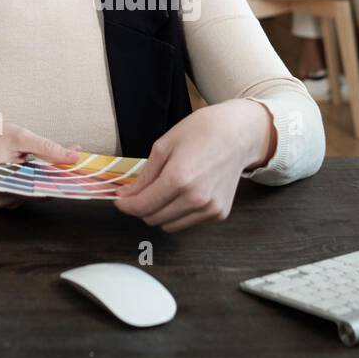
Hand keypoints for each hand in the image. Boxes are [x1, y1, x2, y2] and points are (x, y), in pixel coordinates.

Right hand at [0, 119, 78, 208]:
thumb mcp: (21, 137)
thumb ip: (48, 149)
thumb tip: (74, 157)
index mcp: (6, 185)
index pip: (44, 188)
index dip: (64, 178)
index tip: (80, 168)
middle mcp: (5, 198)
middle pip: (43, 191)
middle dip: (59, 173)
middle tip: (72, 155)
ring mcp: (6, 200)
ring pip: (39, 191)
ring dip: (50, 175)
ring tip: (54, 159)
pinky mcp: (7, 197)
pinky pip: (31, 191)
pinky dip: (40, 178)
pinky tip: (41, 165)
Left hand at [114, 100, 274, 232]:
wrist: (239, 134)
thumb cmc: (202, 132)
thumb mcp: (165, 145)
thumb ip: (144, 175)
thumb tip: (126, 195)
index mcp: (179, 179)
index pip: (141, 206)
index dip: (125, 205)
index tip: (120, 199)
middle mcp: (195, 199)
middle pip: (153, 219)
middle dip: (141, 208)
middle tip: (140, 192)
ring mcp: (209, 209)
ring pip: (169, 226)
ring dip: (160, 213)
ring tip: (164, 191)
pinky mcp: (219, 214)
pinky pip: (188, 222)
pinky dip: (179, 213)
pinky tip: (184, 193)